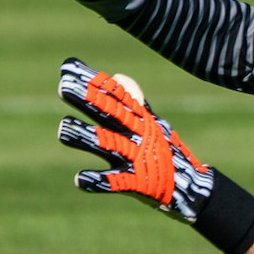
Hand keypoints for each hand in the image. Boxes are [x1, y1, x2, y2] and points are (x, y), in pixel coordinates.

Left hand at [57, 59, 215, 221]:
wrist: (191, 186)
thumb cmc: (163, 151)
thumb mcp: (150, 122)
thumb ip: (131, 100)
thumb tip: (116, 75)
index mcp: (138, 117)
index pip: (114, 93)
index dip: (92, 80)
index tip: (69, 66)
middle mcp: (137, 133)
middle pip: (108, 113)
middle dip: (86, 99)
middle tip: (62, 86)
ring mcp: (136, 158)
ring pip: (107, 144)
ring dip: (85, 137)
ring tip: (63, 129)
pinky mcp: (137, 184)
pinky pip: (114, 183)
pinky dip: (98, 182)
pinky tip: (78, 180)